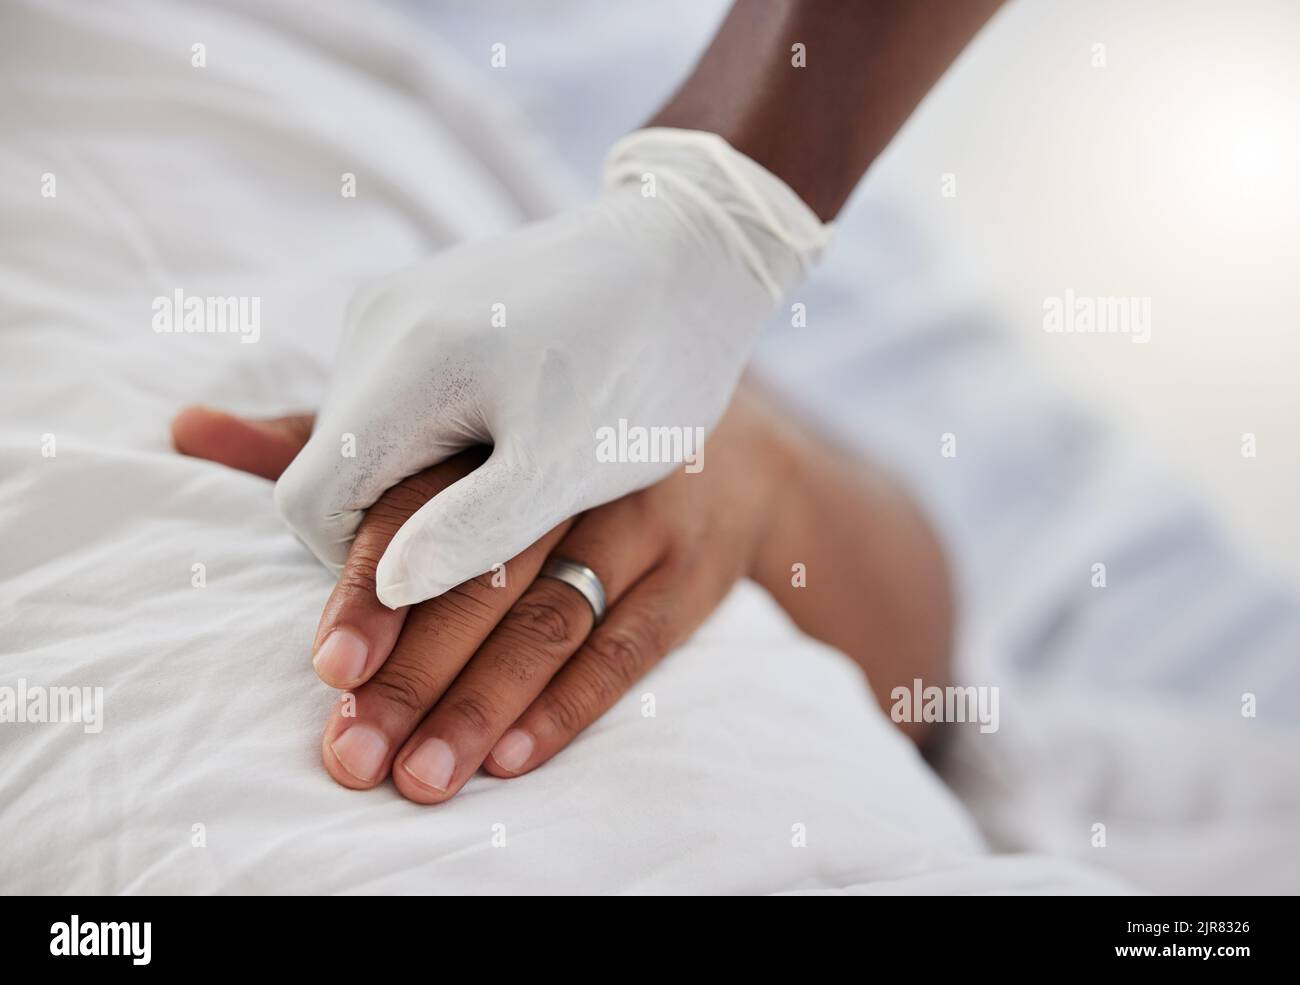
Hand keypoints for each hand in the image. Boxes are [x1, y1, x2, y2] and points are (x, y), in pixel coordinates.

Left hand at [173, 389, 796, 802]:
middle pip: (483, 574)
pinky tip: (514, 758)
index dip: (373, 589)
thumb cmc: (552, 429)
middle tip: (355, 753)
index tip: (329, 668)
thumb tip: (188, 430)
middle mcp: (572, 464)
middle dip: (416, 672)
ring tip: (423, 776)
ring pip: (554, 616)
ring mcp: (643, 517)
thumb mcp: (456, 421)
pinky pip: (631, 645)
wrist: (728, 433)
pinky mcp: (694, 571)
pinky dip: (570, 703)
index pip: (425, 505)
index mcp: (499, 423)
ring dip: (485, 703)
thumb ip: (332, 440)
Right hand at [271, 128, 827, 607]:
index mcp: (402, 365)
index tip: (444, 581)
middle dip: (395, 522)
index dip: (364, 568)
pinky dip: (435, 435)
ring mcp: (398, 301)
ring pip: (366, 432)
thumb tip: (384, 586)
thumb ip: (470, 532)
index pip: (312, 504)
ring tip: (514, 477)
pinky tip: (510, 435)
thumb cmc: (642, 368)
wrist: (692, 251)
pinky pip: (396, 392)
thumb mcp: (565, 467)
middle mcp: (377, 321)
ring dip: (418, 479)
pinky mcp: (426, 296)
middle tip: (493, 535)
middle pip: (334, 466)